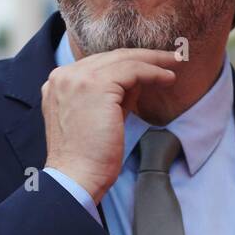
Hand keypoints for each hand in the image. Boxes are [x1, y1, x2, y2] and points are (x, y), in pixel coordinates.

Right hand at [41, 48, 177, 203]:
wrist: (76, 178)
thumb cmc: (88, 158)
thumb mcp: (98, 118)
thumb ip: (113, 97)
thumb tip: (136, 82)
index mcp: (59, 84)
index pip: (99, 64)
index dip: (128, 63)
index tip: (151, 67)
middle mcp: (63, 76)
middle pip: (111, 56)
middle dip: (144, 56)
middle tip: (170, 58)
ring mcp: (76, 78)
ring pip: (123, 59)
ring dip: (153, 61)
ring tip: (175, 65)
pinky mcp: (95, 85)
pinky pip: (131, 70)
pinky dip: (153, 72)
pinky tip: (168, 79)